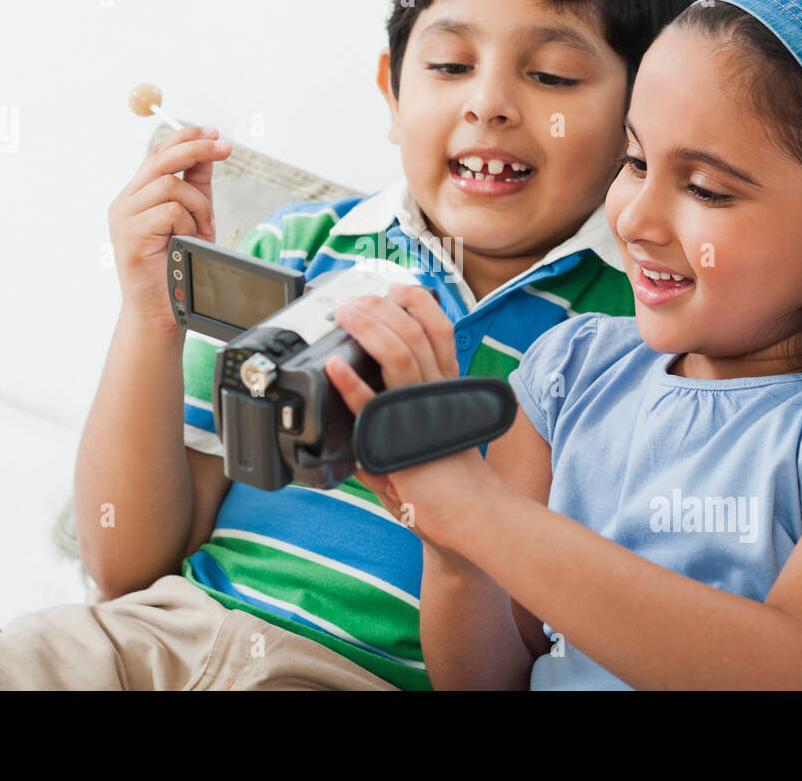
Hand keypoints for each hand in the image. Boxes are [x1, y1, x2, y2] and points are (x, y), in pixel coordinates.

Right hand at [108, 125, 231, 341]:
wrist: (163, 311)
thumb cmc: (179, 267)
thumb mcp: (195, 217)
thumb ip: (198, 184)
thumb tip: (211, 149)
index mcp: (137, 196)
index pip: (158, 153)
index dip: (187, 137)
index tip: (216, 133)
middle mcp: (125, 202)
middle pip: (161, 158)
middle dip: (197, 148)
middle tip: (224, 147)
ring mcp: (124, 217)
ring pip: (170, 185)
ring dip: (198, 205)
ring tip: (201, 229)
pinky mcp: (130, 234)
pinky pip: (170, 211)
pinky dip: (188, 224)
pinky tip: (186, 241)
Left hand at [325, 283, 490, 546]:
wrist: (466, 513)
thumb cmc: (448, 474)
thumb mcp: (430, 428)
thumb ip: (404, 407)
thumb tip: (370, 391)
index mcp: (446, 385)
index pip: (439, 329)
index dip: (419, 302)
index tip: (397, 289)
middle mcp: (437, 389)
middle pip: (415, 331)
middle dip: (382, 307)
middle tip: (357, 300)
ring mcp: (420, 409)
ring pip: (397, 352)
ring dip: (367, 327)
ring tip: (345, 315)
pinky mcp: (401, 436)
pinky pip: (373, 403)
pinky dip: (351, 382)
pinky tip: (335, 365)